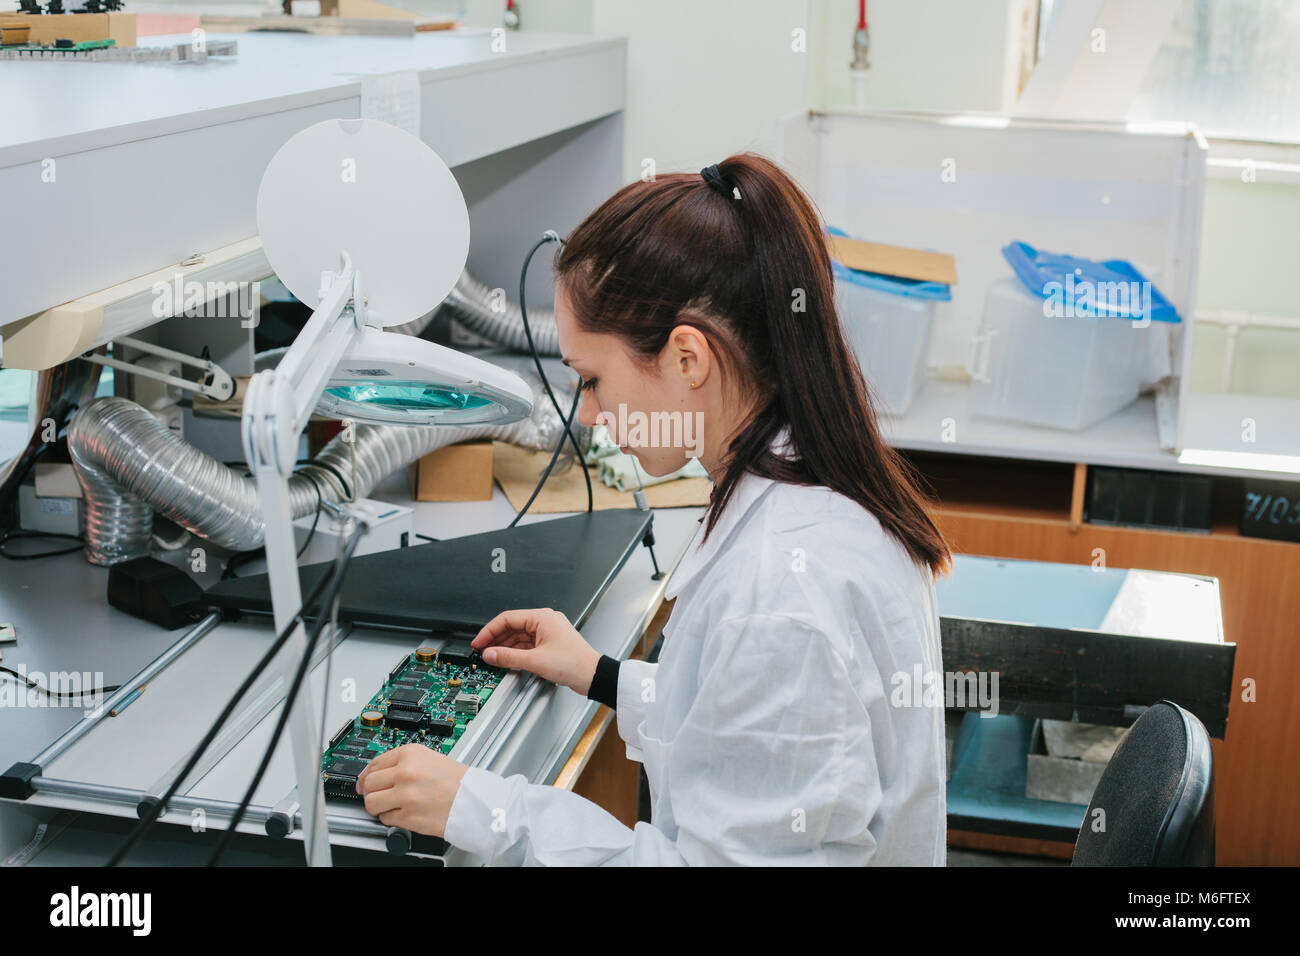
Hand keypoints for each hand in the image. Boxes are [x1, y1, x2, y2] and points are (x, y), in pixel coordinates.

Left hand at [355, 743, 467, 837]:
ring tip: (390, 805)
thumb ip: (403, 763)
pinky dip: (391, 818)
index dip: (366, 775)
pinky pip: (385, 818)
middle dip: (371, 791)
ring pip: (372, 803)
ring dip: (377, 806)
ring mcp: (405, 795)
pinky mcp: (407, 816)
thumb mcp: (431, 759)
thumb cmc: (459, 782)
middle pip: (369, 783)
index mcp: (411, 754)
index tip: (364, 781)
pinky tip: (404, 812)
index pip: (374, 763)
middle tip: (378, 794)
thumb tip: (377, 773)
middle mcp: (406, 772)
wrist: (476, 801)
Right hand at [472, 607, 600, 695]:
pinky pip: (526, 645)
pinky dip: (515, 652)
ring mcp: (547, 633)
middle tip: (482, 650)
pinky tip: (507, 660)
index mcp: (542, 618)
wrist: (593, 676)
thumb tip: (490, 654)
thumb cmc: (574, 663)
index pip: (508, 618)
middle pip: (512, 627)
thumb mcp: (535, 661)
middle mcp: (545, 622)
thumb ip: (509, 657)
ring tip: (492, 657)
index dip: (490, 630)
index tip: (479, 642)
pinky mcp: (549, 645)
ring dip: (505, 647)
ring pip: (518, 637)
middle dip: (496, 640)